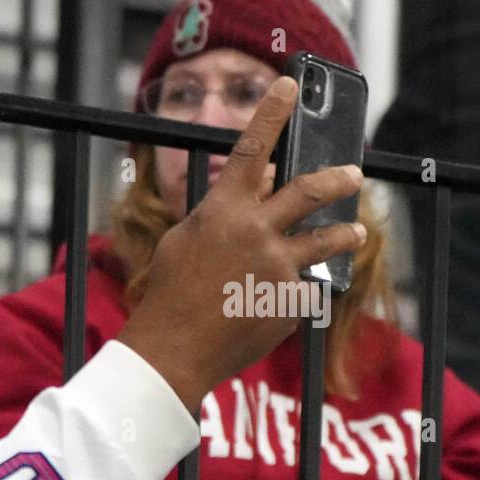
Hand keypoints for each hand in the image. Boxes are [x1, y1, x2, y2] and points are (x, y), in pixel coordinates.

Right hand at [118, 76, 366, 413]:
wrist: (174, 349)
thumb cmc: (169, 295)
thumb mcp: (184, 242)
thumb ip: (220, 216)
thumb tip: (254, 197)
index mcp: (222, 211)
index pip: (250, 150)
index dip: (271, 114)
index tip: (289, 86)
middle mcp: (256, 231)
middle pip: (311, 190)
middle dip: (338, 179)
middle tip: (353, 174)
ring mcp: (278, 266)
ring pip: (328, 240)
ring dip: (345, 234)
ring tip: (355, 233)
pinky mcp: (291, 301)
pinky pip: (301, 289)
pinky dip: (290, 294)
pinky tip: (271, 305)